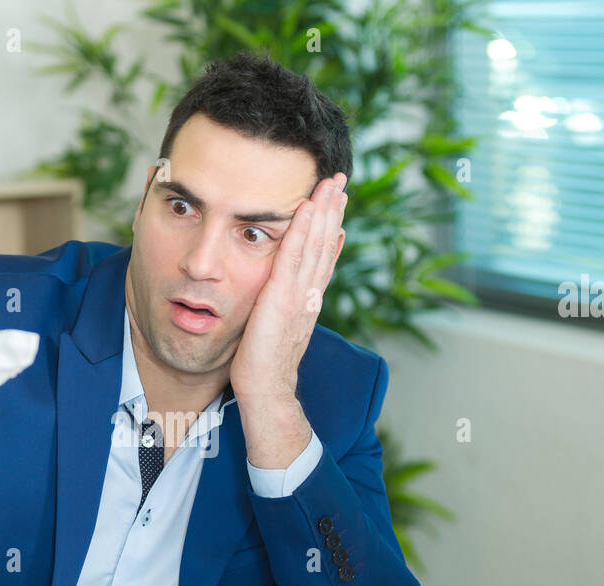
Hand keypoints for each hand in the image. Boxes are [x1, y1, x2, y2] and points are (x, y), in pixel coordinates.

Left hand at [229, 172, 346, 402]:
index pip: (323, 255)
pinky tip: (307, 207)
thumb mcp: (278, 328)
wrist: (267, 389)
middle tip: (339, 178)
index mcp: (308, 299)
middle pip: (325, 243)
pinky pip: (293, 256)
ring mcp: (299, 294)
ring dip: (324, 210)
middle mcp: (310, 293)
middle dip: (332, 209)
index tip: (336, 201)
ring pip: (315, 244)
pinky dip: (302, 230)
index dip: (331, 226)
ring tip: (331, 183)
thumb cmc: (264, 365)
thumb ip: (283, 306)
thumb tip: (284, 290)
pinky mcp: (282, 297)